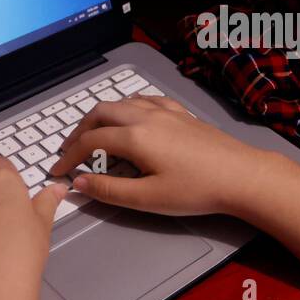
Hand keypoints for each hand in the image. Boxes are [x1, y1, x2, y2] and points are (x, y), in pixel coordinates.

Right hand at [49, 96, 277, 215]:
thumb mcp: (148, 199)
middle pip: (101, 112)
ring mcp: (166, 112)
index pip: (89, 141)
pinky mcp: (182, 114)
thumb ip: (110, 190)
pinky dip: (128, 106)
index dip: (69, 156)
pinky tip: (131, 116)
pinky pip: (146, 100)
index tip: (58, 171)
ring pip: (123, 102)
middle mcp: (146, 117)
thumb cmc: (196, 190)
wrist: (241, 175)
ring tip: (94, 134)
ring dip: (102, 116)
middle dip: (80, 130)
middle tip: (70, 150)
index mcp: (134, 137)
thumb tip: (79, 182)